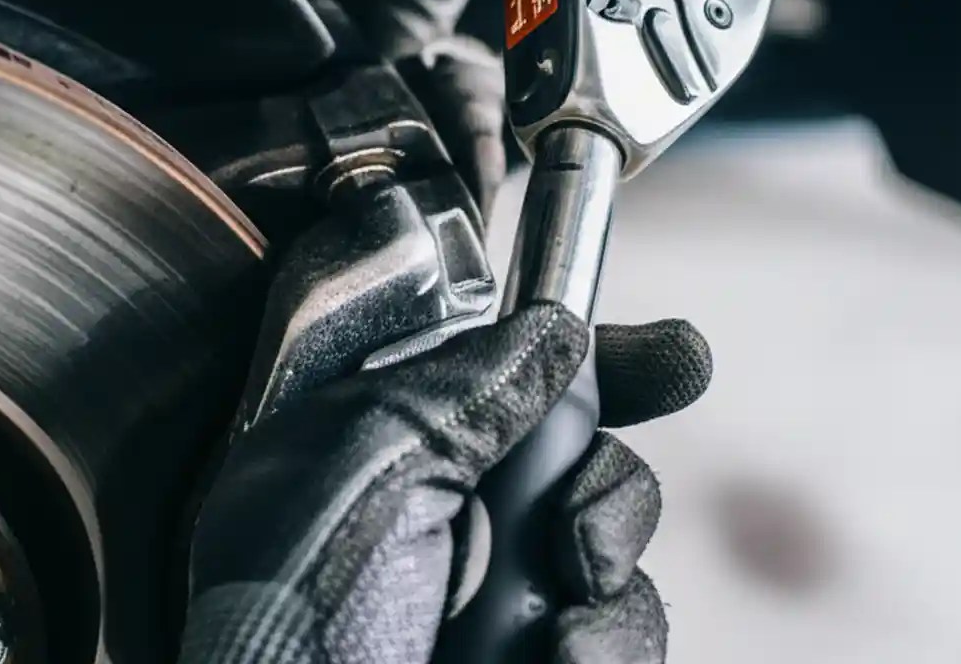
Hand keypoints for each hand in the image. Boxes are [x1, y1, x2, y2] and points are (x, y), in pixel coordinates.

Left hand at [181, 304, 711, 662]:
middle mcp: (457, 518)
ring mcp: (496, 600)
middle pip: (593, 465)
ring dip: (612, 591)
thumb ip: (466, 387)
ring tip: (562, 637)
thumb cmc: (287, 610)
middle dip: (612, 494)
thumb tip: (556, 330)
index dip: (603, 364)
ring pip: (618, 560)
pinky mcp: (531, 656)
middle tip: (579, 542)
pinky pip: (619, 640)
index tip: (673, 363)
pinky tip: (567, 663)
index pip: (519, 378)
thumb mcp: (365, 462)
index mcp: (402, 446)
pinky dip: (609, 652)